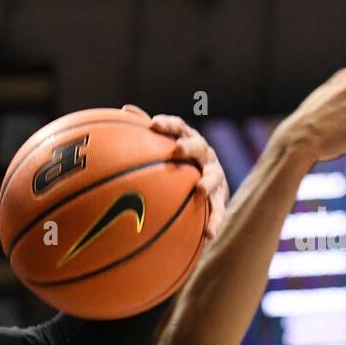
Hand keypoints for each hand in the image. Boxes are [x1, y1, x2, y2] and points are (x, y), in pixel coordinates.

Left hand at [121, 104, 227, 239]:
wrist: (206, 187)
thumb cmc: (178, 164)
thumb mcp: (164, 148)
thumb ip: (146, 133)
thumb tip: (124, 109)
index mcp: (189, 142)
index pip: (180, 127)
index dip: (168, 125)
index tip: (154, 124)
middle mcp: (205, 156)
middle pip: (199, 147)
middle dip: (188, 147)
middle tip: (176, 149)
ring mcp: (215, 177)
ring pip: (214, 178)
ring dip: (208, 182)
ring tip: (199, 189)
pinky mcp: (220, 198)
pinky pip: (218, 211)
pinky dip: (215, 222)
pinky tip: (209, 235)